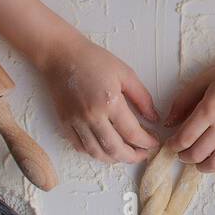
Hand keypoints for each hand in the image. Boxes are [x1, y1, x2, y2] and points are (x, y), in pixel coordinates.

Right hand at [40, 32, 158, 163]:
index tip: (154, 143)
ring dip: (114, 159)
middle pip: (115, 149)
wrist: (60, 55)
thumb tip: (153, 118)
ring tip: (126, 154)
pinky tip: (105, 148)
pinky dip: (94, 152)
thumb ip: (142, 98)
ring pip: (97, 153)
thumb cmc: (93, 60)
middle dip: (133, 156)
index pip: (132, 133)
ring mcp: (76, 122)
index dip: (147, 142)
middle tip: (143, 154)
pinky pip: (80, 146)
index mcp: (110, 102)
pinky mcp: (65, 123)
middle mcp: (92, 116)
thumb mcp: (125, 74)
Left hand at [167, 60, 214, 171]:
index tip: (171, 145)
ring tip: (199, 161)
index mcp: (209, 109)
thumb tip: (169, 122)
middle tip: (182, 153)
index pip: (184, 138)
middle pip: (197, 154)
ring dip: (202, 166)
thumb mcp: (204, 79)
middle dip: (184, 157)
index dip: (173, 145)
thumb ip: (184, 100)